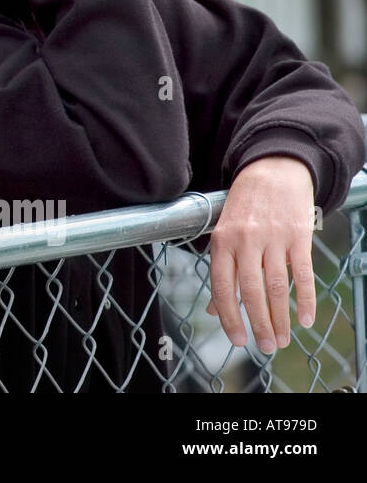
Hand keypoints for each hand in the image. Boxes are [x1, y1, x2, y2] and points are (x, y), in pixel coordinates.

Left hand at [206, 156, 316, 353]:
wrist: (272, 171)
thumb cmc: (244, 207)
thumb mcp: (224, 233)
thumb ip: (221, 270)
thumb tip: (213, 308)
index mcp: (221, 242)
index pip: (221, 285)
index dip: (228, 315)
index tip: (238, 339)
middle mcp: (245, 241)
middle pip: (251, 290)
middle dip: (258, 323)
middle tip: (265, 347)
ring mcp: (272, 238)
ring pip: (276, 286)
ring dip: (281, 317)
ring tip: (282, 339)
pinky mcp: (297, 236)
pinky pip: (302, 273)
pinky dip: (305, 299)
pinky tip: (306, 319)